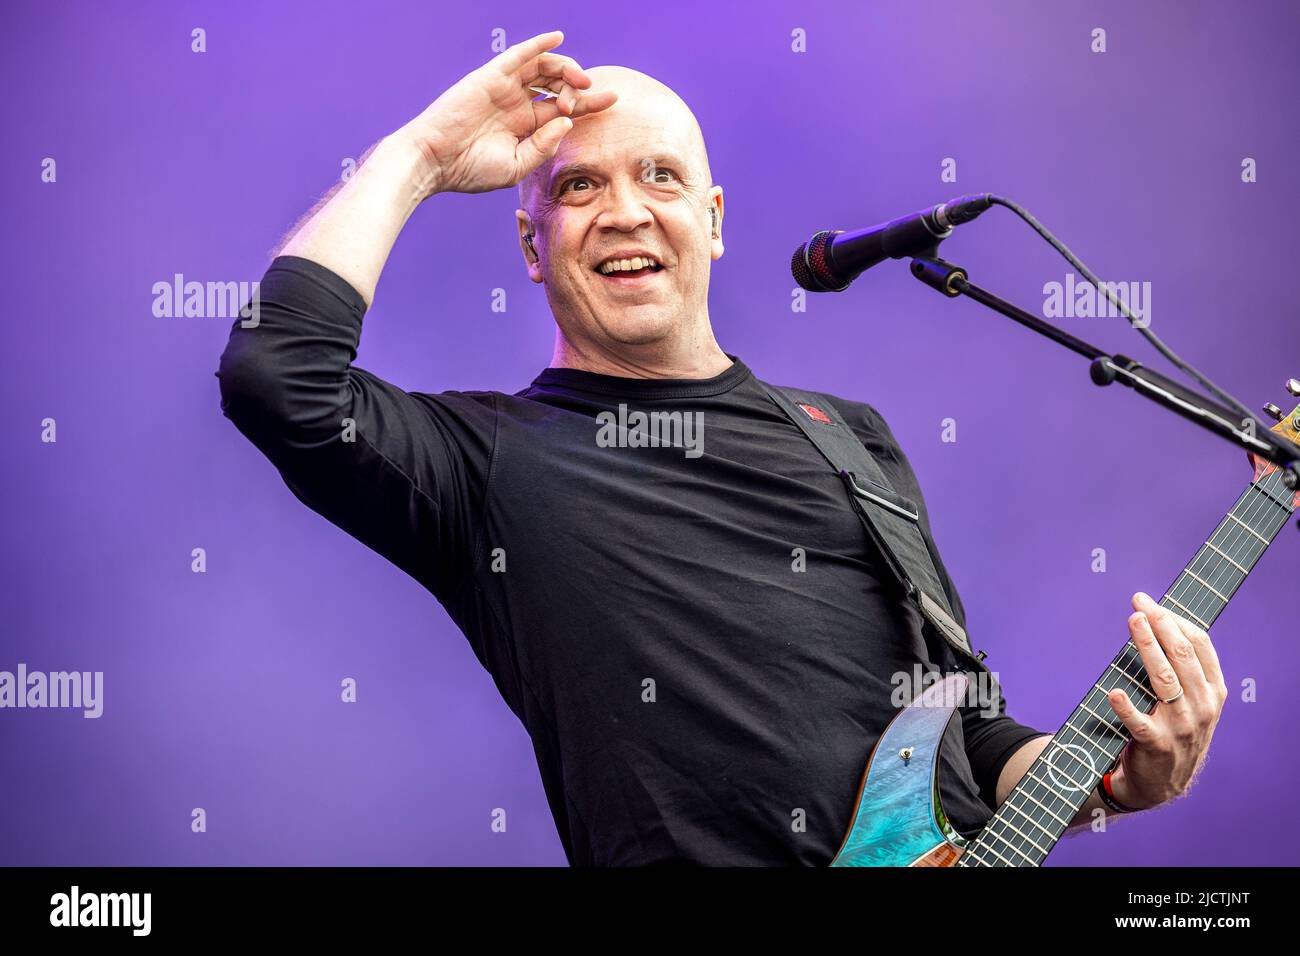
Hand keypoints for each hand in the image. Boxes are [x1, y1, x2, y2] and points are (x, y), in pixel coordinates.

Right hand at [395, 30, 617, 197]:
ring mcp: (505, 88)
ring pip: (544, 68)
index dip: (589, 103)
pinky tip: (559, 37)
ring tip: (582, 80)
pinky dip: (539, 44)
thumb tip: (567, 120)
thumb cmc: (471, 169)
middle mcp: (518, 105)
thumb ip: (543, 146)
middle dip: (581, 88)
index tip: (613, 99)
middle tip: (592, 96)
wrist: (435, 160)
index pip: (563, 110)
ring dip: (567, 69)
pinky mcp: (492, 76)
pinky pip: (520, 54)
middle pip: (558, 86)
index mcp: (525, 127)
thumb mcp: (516, 166)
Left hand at [1105, 591, 1227, 809]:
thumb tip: (1156, 622)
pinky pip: (1139, 722)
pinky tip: (1113, 693)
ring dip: (1148, 648)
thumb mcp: (1190, 700)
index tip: (1149, 602)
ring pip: (1164, 680)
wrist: (1162, 782)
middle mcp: (1202, 706)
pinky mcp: (1156, 745)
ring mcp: (1181, 727)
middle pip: (1182, 656)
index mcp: (1212, 690)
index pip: (1199, 645)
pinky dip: (1126, 707)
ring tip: (1133, 624)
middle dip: (1160, 625)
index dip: (1174, 619)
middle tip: (1138, 605)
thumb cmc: (1172, 730)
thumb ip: (1182, 668)